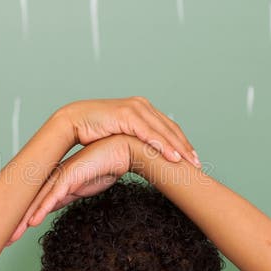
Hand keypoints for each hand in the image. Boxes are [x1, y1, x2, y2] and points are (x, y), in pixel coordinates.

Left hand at [5, 135, 132, 244]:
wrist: (122, 150)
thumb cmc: (106, 166)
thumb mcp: (83, 188)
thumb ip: (67, 195)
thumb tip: (53, 204)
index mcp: (56, 181)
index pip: (35, 203)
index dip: (22, 219)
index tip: (12, 235)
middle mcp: (55, 178)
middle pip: (31, 203)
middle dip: (16, 222)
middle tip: (5, 240)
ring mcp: (61, 176)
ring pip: (38, 201)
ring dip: (24, 220)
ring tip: (12, 236)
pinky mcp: (71, 176)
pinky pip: (55, 195)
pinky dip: (43, 209)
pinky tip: (33, 222)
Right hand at [58, 96, 200, 166]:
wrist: (72, 121)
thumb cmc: (93, 132)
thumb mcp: (121, 137)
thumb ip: (135, 142)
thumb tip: (144, 157)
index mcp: (142, 109)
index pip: (168, 128)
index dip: (182, 144)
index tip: (192, 159)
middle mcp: (141, 105)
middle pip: (170, 129)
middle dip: (185, 148)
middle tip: (198, 164)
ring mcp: (135, 108)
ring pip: (163, 131)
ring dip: (178, 148)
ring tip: (189, 163)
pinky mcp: (127, 114)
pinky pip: (149, 133)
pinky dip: (162, 146)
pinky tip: (172, 157)